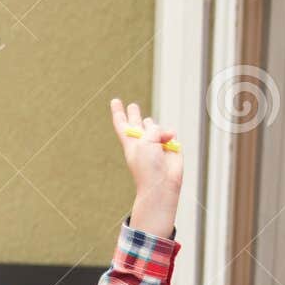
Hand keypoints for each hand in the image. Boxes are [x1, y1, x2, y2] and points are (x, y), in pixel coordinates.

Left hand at [109, 97, 181, 237]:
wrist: (162, 183)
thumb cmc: (148, 166)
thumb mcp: (145, 142)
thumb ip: (153, 130)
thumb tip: (167, 133)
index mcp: (130, 141)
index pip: (122, 123)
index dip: (118, 111)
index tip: (115, 100)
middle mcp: (142, 141)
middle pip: (137, 123)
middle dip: (135, 115)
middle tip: (132, 106)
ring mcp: (156, 144)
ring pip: (155, 127)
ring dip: (153, 126)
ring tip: (152, 129)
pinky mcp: (169, 147)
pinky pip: (170, 134)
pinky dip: (169, 135)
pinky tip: (168, 140)